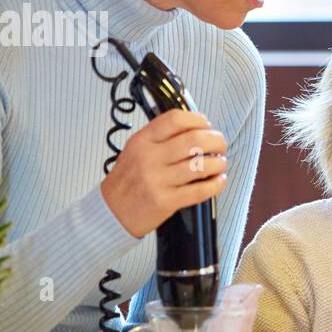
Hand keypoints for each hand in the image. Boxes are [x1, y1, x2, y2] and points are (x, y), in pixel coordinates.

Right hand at [100, 109, 227, 237]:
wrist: (111, 211)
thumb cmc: (127, 180)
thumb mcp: (135, 150)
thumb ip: (160, 137)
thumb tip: (195, 128)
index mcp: (142, 141)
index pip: (175, 120)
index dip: (198, 119)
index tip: (206, 124)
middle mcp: (150, 158)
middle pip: (195, 140)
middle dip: (216, 140)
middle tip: (220, 144)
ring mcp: (158, 180)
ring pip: (202, 165)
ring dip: (219, 163)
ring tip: (219, 163)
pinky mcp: (167, 201)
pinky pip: (201, 190)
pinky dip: (216, 184)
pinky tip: (218, 180)